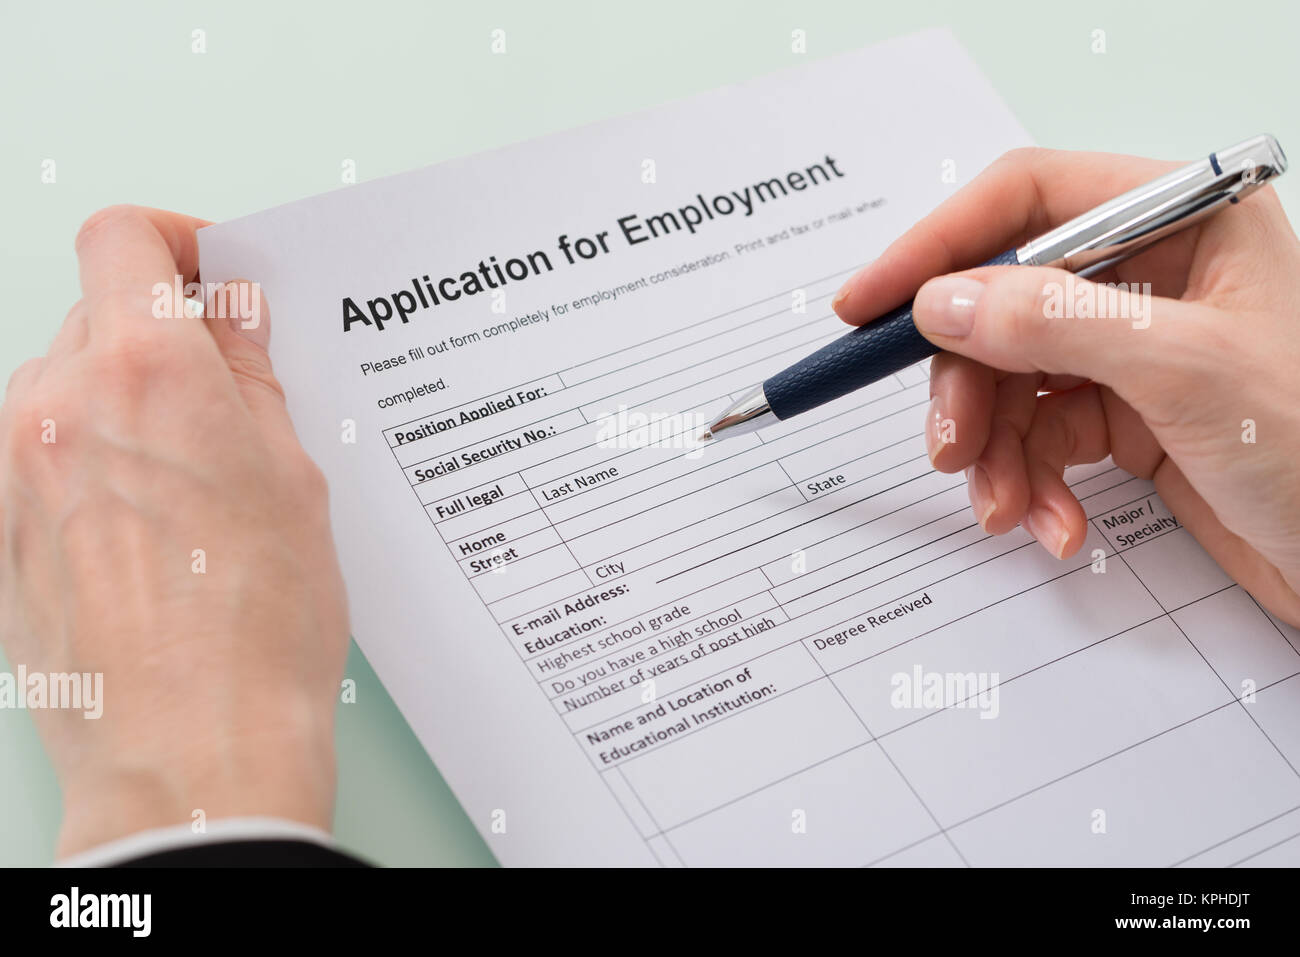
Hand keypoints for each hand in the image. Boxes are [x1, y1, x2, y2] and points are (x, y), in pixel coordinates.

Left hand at [0, 206, 349, 855]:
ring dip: (125, 395)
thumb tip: (234, 319)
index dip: (173, 239)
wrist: (191, 753)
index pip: (124, 239)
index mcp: (144, 373)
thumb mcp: (293, 478)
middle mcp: (56, 408)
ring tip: (196, 470)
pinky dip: (91, 455)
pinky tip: (152, 520)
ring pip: (65, 383)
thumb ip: (252, 377)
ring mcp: (13, 472)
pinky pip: (41, 454)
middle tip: (230, 383)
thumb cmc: (254, 634)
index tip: (208, 269)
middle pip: (97, 310)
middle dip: (164, 328)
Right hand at [833, 147, 1299, 626]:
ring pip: (1009, 378)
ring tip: (1005, 505)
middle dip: (968, 384)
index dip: (939, 245)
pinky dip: (1029, 482)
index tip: (872, 300)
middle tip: (952, 445)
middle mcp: (1152, 276)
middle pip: (1003, 303)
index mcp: (1186, 221)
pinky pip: (1038, 435)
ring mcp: (1134, 349)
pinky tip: (1051, 521)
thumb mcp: (1188, 373)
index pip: (1029, 200)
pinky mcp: (1126, 416)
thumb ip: (1057, 323)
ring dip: (993, 450)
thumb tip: (946, 300)